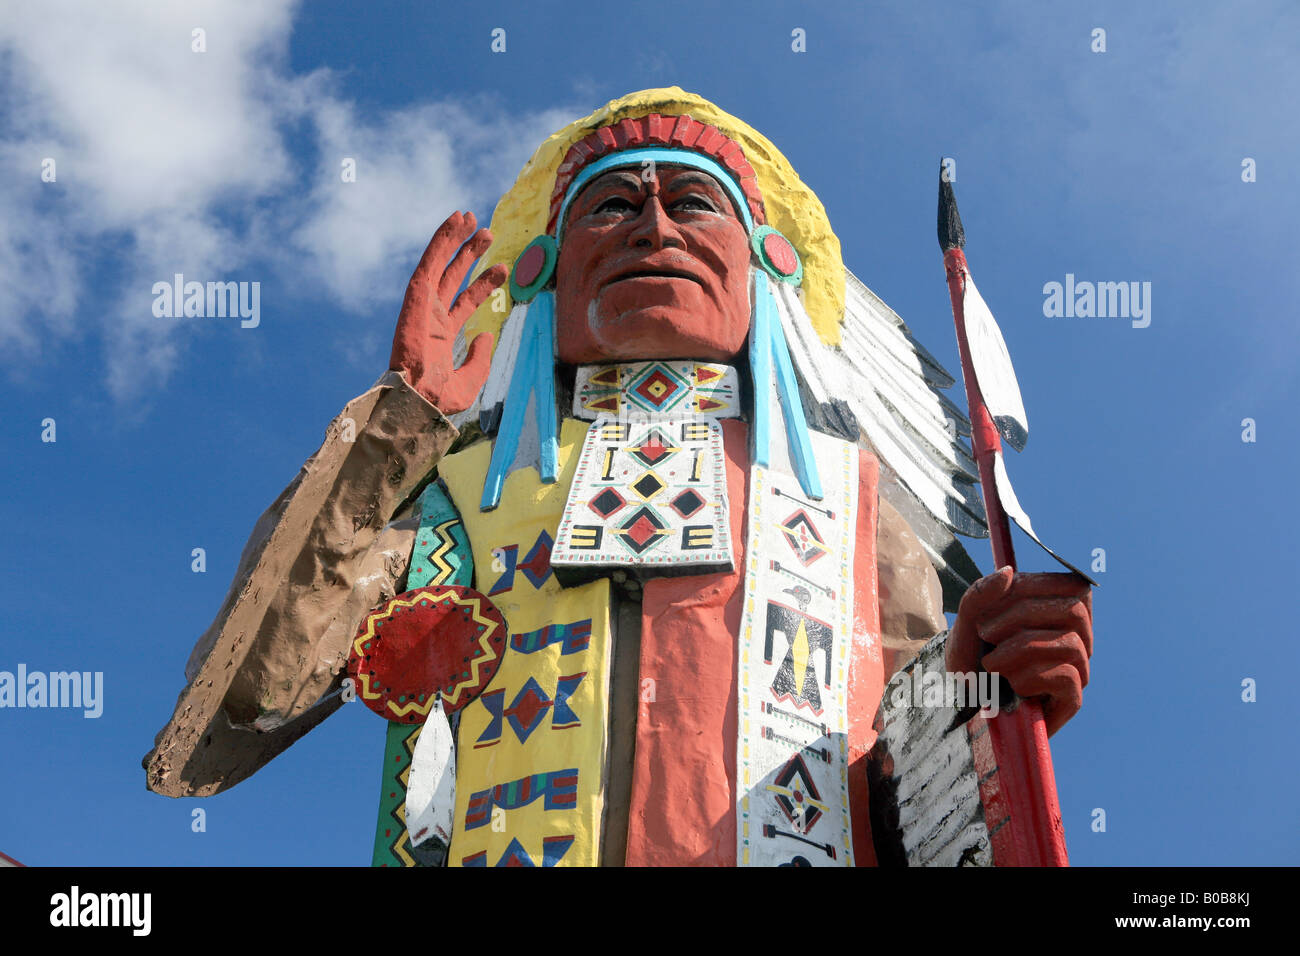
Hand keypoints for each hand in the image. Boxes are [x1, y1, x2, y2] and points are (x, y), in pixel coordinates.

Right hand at [389, 210, 508, 413]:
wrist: (417, 402)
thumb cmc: (438, 400)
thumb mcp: (470, 380)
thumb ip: (480, 358)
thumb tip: (487, 334)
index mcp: (443, 334)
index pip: (466, 301)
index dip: (483, 283)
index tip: (502, 268)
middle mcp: (433, 316)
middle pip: (454, 276)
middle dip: (469, 253)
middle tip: (487, 232)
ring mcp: (424, 305)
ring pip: (441, 264)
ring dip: (455, 240)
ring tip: (472, 217)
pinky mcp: (416, 298)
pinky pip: (430, 263)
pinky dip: (441, 240)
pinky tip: (454, 221)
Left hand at [946, 567, 1092, 735]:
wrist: (964, 703)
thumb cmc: (972, 656)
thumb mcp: (968, 621)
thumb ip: (981, 594)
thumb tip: (1009, 572)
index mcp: (1060, 610)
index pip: (1070, 584)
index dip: (1030, 587)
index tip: (990, 604)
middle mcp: (1077, 636)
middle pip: (1074, 610)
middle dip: (1022, 616)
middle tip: (985, 632)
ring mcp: (1078, 667)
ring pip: (1070, 644)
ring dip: (1020, 650)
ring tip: (991, 663)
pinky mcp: (1072, 698)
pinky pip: (1067, 677)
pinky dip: (1030, 677)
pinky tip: (1011, 684)